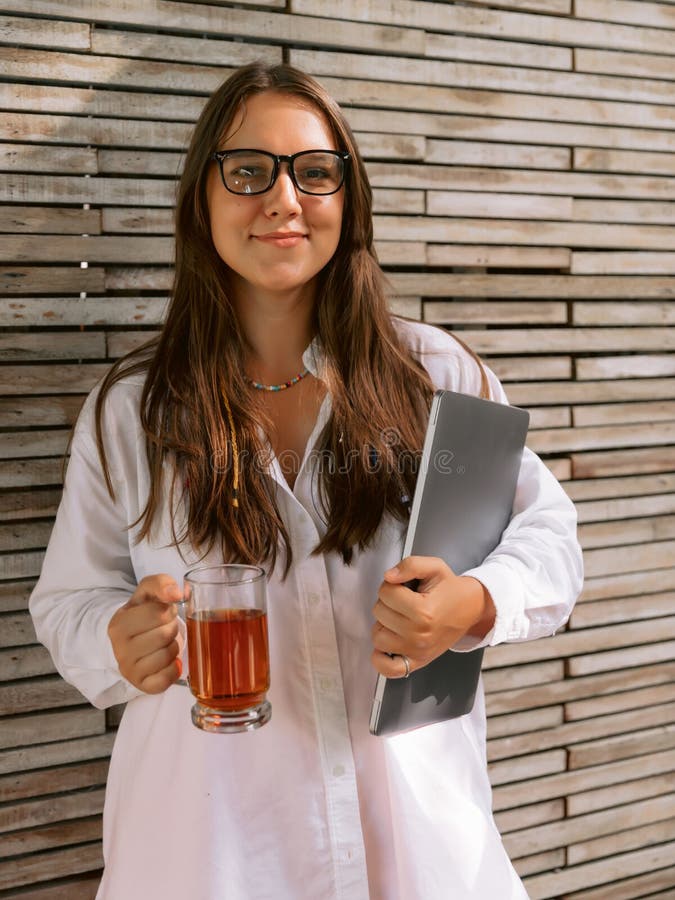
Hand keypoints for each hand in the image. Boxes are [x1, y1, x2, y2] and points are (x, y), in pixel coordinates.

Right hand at [108, 574, 184, 693]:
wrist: (132, 640)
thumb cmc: (144, 614)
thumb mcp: (148, 593)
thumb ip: (161, 584)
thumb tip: (176, 593)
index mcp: (119, 625)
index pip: (158, 613)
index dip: (167, 611)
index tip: (161, 613)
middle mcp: (120, 650)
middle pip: (165, 635)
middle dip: (172, 628)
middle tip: (165, 628)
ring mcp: (130, 671)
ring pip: (168, 655)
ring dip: (174, 646)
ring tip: (164, 643)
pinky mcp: (143, 686)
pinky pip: (167, 678)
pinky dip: (174, 668)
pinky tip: (167, 660)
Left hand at [371, 556, 495, 677]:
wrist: (470, 609)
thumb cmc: (450, 589)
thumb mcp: (434, 567)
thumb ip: (410, 565)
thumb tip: (388, 577)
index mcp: (423, 611)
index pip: (385, 592)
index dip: (392, 584)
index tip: (404, 587)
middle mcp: (418, 634)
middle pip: (379, 612)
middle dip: (388, 602)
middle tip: (405, 601)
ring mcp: (417, 651)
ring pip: (378, 637)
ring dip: (384, 624)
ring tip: (400, 618)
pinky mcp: (417, 662)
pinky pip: (387, 668)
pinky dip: (381, 657)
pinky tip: (391, 641)